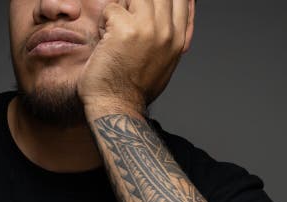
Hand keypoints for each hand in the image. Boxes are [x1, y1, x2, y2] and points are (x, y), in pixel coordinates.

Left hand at [78, 0, 193, 116]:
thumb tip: (182, 7)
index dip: (162, 0)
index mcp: (178, 38)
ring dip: (121, 9)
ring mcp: (148, 28)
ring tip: (115, 31)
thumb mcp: (165, 61)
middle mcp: (167, 31)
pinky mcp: (126, 30)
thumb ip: (172, 34)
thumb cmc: (134, 89)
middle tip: (125, 19)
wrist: (117, 107)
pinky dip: (104, 23)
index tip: (142, 8)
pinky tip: (106, 42)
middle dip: (137, 2)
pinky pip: (112, 8)